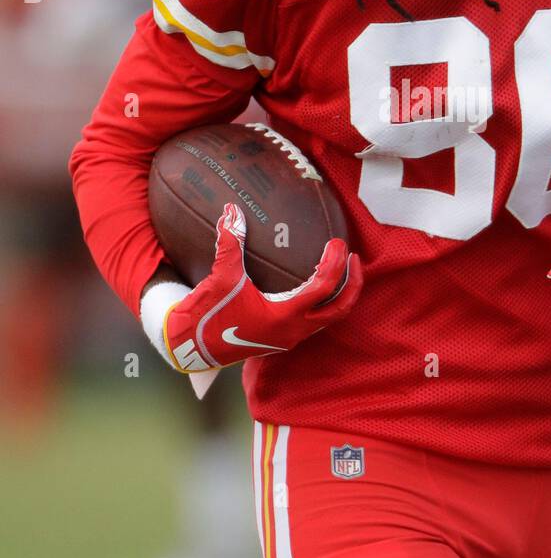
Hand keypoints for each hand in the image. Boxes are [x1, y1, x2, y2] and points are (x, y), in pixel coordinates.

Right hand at [162, 202, 362, 374]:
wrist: (190, 348)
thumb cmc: (207, 314)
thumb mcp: (221, 277)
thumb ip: (230, 242)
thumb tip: (231, 210)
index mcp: (284, 316)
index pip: (324, 288)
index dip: (335, 263)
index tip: (338, 243)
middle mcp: (293, 331)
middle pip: (339, 310)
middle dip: (352, 284)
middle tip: (352, 258)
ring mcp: (288, 339)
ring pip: (328, 319)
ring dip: (339, 296)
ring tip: (340, 270)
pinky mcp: (280, 341)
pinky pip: (314, 322)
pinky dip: (322, 304)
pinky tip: (314, 287)